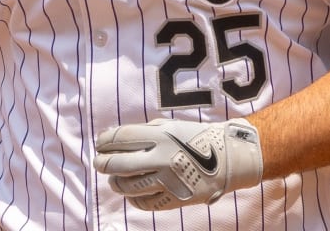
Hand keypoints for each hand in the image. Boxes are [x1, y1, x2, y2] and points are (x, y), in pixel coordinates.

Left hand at [93, 118, 262, 211]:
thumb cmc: (197, 138)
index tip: (100, 143)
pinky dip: (133, 198)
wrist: (229, 159)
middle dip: (103, 163)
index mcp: (161, 136)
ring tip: (113, 180)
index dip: (105, 141)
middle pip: (118, 164)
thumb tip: (115, 140)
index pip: (120, 138)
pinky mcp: (174, 199)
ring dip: (115, 183)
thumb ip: (144, 132)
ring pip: (127, 186)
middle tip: (99, 162)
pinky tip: (131, 193)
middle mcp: (162, 158)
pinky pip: (144, 203)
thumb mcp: (171, 126)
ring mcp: (168, 181)